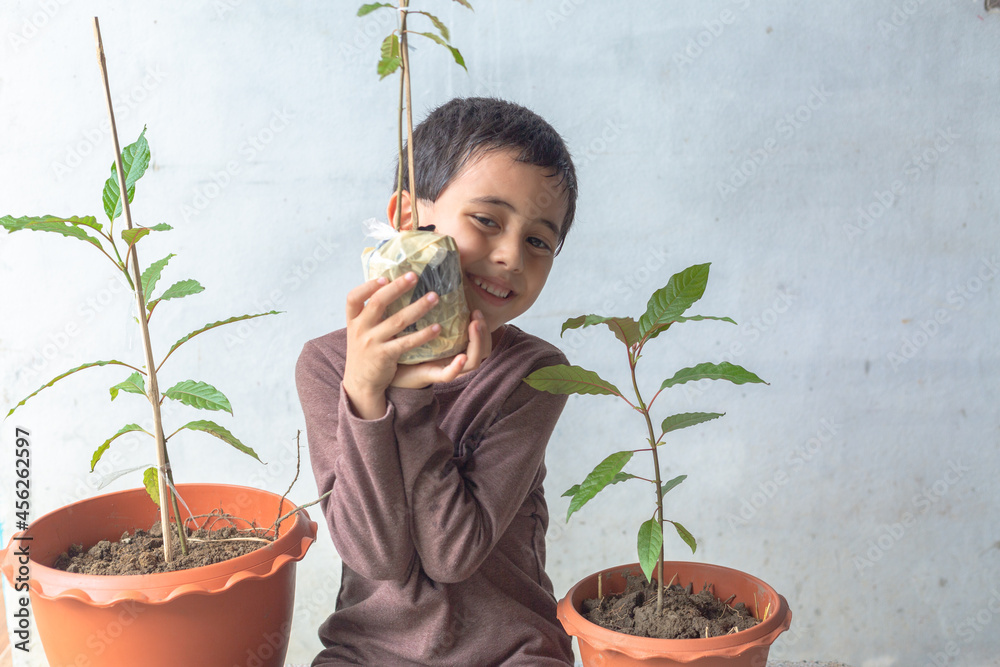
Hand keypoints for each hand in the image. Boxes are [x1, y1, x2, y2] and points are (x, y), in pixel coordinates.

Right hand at [343, 272, 444, 418]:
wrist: (360, 384)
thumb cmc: (365, 352)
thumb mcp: (359, 332)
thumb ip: (368, 314)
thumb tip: (386, 287)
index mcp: (353, 321)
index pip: (353, 298)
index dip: (368, 286)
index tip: (385, 276)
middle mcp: (360, 330)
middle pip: (377, 303)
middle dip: (397, 287)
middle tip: (415, 275)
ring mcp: (372, 343)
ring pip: (397, 320)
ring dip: (418, 307)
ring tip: (434, 297)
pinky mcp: (384, 356)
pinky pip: (407, 342)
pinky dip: (423, 334)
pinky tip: (437, 328)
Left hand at [391, 310, 491, 388]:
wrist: (390, 367)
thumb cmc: (406, 345)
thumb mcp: (422, 326)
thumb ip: (431, 311)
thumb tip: (432, 285)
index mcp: (456, 348)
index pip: (482, 341)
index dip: (484, 327)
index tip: (475, 310)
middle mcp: (455, 360)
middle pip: (483, 352)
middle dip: (484, 332)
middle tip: (477, 315)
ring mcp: (446, 368)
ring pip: (473, 363)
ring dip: (476, 344)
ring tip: (473, 326)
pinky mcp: (433, 376)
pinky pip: (450, 374)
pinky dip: (457, 366)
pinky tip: (461, 357)